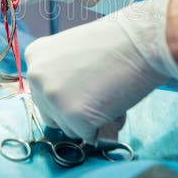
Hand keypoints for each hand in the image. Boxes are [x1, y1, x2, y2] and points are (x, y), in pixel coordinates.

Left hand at [26, 0, 177, 142]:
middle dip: (75, 113)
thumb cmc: (116, 43)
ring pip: (69, 130)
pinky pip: (88, 137)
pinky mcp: (74, 117)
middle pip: (50, 115)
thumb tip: (63, 107)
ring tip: (109, 94)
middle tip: (100, 92)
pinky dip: (105, 127)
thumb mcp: (73, 52)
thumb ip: (61, 75)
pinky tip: (115, 103)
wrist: (142, 41)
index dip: (68, 95)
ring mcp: (53, 97)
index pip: (42, 93)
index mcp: (35, 56)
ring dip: (90, 121)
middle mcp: (36, 76)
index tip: (86, 81)